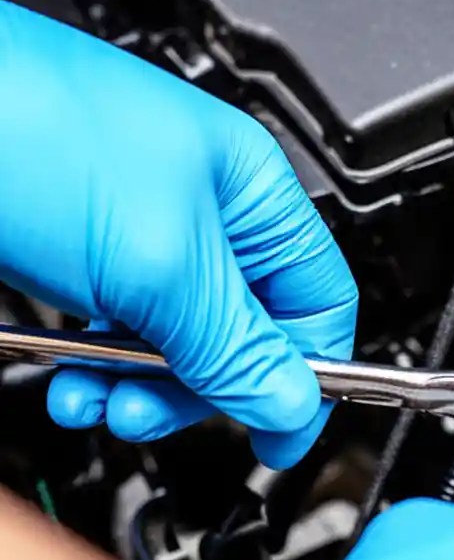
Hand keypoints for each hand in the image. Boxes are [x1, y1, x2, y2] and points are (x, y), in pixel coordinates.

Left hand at [0, 2, 356, 467]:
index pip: (318, 302)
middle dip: (202, 387)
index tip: (280, 434)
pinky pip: (111, 334)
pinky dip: (91, 371)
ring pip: (174, 343)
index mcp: (253, 193)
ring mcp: (138, 232)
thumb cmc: (29, 125)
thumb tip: (292, 401)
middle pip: (245, 334)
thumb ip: (234, 344)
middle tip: (157, 413)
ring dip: (139, 388)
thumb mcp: (158, 260)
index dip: (308, 373)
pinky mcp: (75, 254)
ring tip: (98, 399)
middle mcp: (203, 213)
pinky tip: (64, 379)